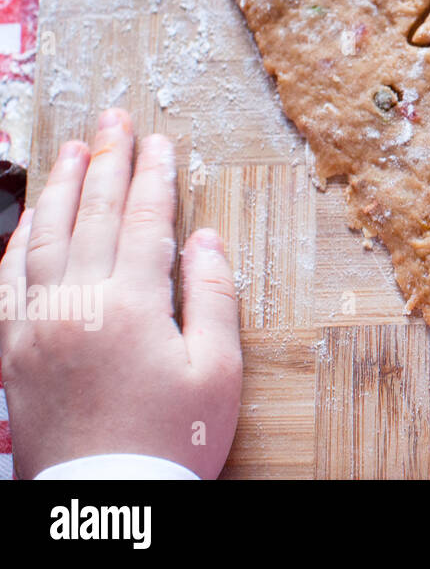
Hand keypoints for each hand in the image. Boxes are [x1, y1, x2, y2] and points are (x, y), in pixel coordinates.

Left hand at [0, 109, 241, 478]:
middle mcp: (76, 305)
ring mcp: (36, 326)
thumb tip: (204, 240)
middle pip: (90, 217)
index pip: (142, 222)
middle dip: (106, 162)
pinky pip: (8, 282)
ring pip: (43, 239)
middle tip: (114, 118)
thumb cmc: (172, 439)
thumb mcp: (217, 370)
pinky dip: (20, 242)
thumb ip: (210, 297)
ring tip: (72, 150)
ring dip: (60, 189)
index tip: (159, 140)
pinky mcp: (14, 353)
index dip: (152, 176)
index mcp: (130, 306)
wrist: (108, 503)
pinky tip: (30, 221)